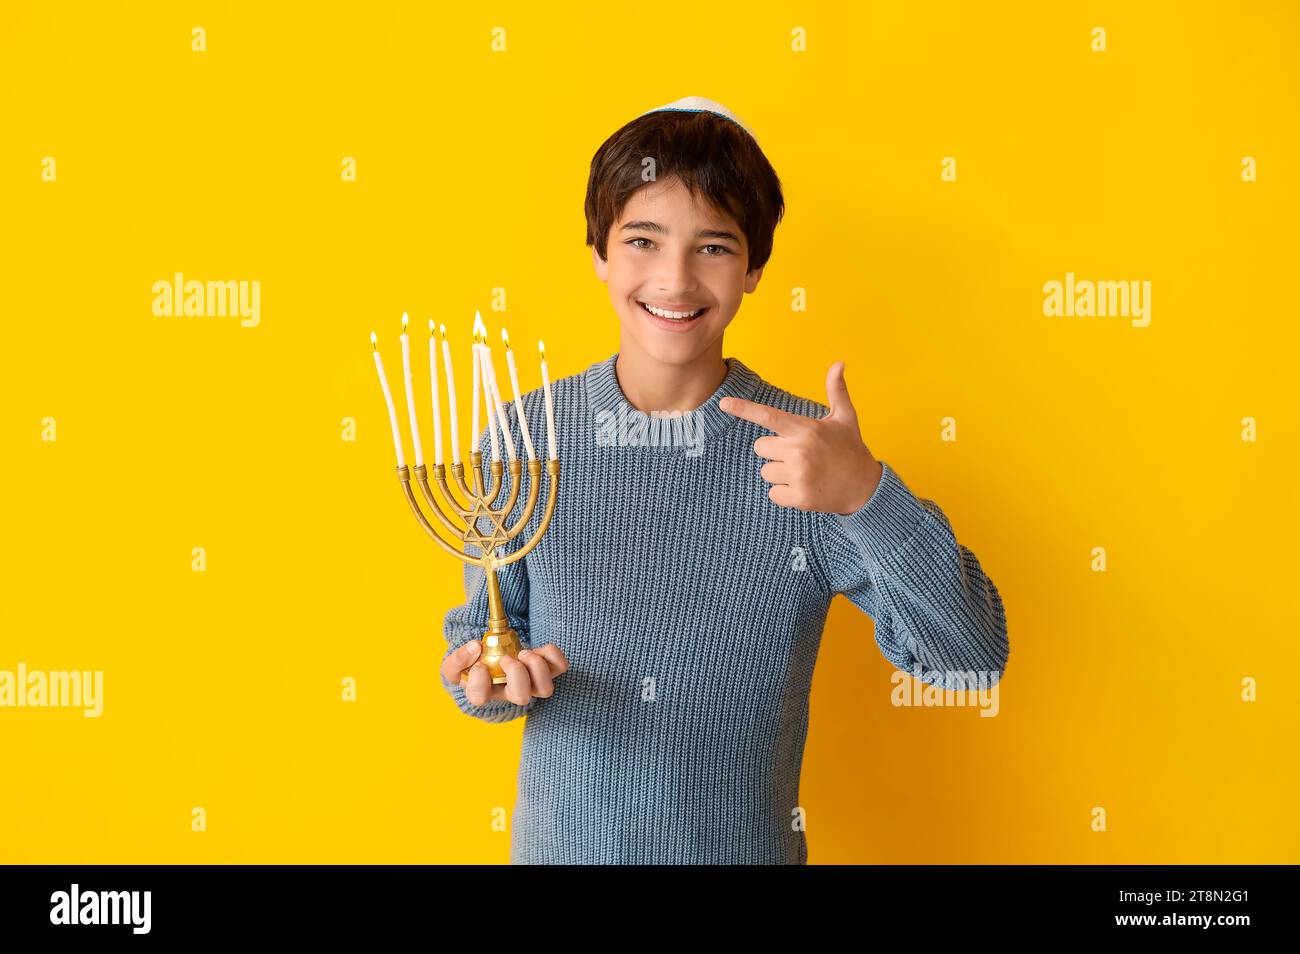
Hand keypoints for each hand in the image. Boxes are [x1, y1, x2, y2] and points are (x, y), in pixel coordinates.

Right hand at [441, 640, 569, 706]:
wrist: (494, 659)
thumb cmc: (474, 666)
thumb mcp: (455, 666)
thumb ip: (457, 660)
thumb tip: (475, 647)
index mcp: (485, 692)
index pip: (479, 698)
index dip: (478, 682)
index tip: (479, 665)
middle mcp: (511, 692)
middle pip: (522, 698)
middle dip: (516, 674)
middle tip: (506, 659)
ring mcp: (531, 684)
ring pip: (545, 688)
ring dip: (535, 666)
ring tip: (523, 652)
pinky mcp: (547, 671)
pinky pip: (561, 667)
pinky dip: (552, 654)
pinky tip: (539, 649)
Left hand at [719, 360, 883, 514]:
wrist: (865, 488)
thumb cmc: (851, 449)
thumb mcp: (845, 418)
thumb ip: (836, 390)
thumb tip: (839, 362)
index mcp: (806, 429)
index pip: (769, 416)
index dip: (744, 409)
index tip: (723, 403)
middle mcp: (800, 450)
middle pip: (760, 447)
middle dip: (774, 451)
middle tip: (800, 455)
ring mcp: (799, 475)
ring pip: (765, 472)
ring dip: (779, 474)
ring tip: (804, 473)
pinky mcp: (799, 497)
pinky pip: (773, 493)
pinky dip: (785, 494)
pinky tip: (804, 488)